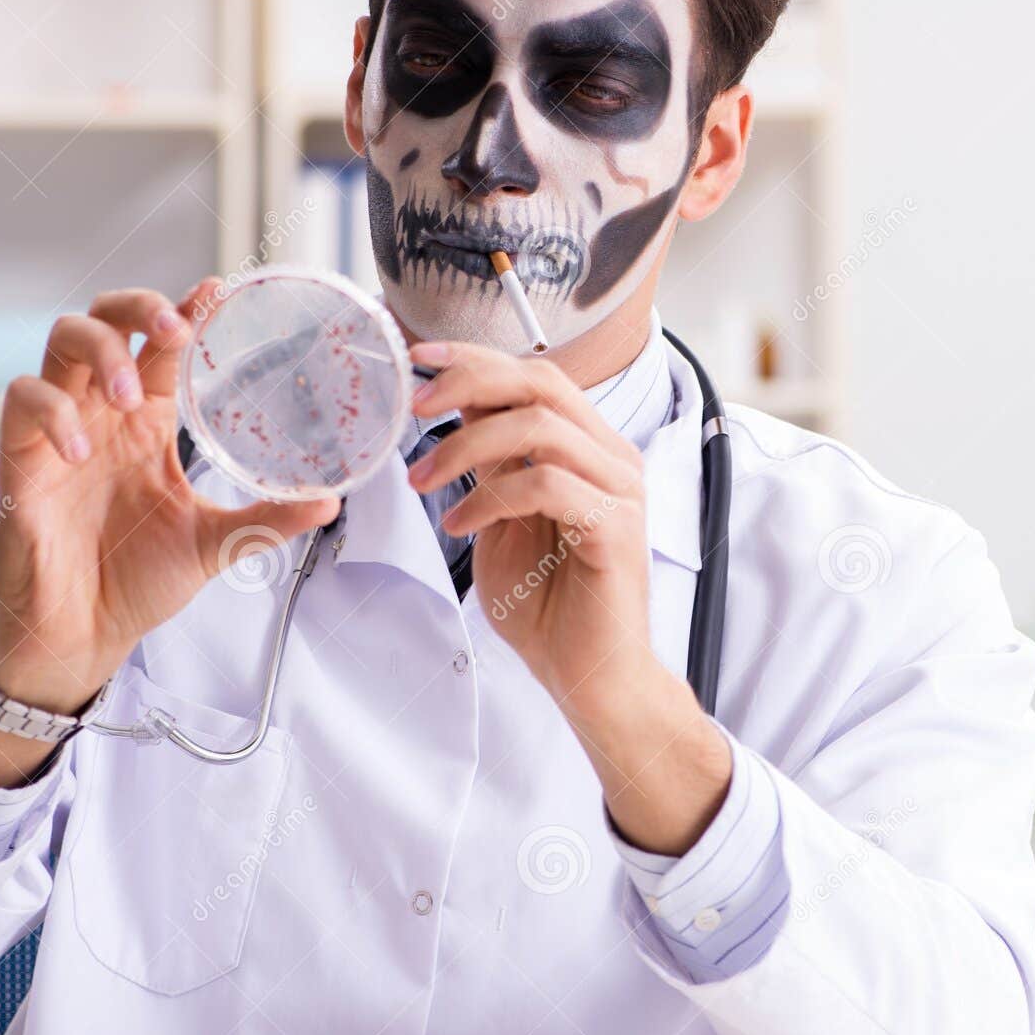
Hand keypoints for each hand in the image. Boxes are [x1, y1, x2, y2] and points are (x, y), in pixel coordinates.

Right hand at [0, 280, 337, 714]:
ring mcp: (59, 430)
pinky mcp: (20, 459)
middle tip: (173, 329)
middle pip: (105, 318)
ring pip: (60, 342)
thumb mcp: (214, 543)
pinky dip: (52, 412)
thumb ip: (266, 520)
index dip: (185, 311)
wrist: (81, 635)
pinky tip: (81, 449)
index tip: (219, 290)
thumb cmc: (135, 581)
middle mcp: (103, 412)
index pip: (162, 346)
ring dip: (99, 353)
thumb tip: (330, 502)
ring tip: (131, 396)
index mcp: (148, 421)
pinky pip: (22, 403)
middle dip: (137, 307)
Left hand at [405, 339, 657, 714]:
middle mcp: (611, 457)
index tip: (419, 358)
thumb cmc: (549, 604)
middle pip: (542, 383)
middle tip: (415, 405)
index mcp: (588, 447)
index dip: (476, 358)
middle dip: (470, 382)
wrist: (588, 676)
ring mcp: (619, 490)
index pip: (535, 376)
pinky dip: (490, 498)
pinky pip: (546, 485)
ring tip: (423, 481)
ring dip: (467, 446)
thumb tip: (455, 408)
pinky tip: (459, 526)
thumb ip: (491, 465)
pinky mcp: (614, 529)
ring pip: (540, 428)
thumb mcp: (502, 518)